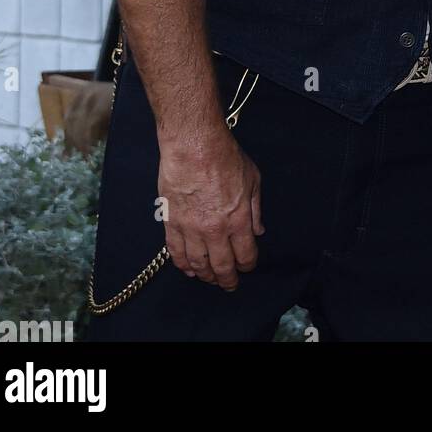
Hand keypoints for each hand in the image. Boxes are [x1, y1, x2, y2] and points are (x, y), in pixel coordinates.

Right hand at [158, 131, 263, 288]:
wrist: (193, 146)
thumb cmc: (225, 157)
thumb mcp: (252, 179)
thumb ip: (256, 208)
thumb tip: (258, 230)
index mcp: (238, 219)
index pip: (245, 254)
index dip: (248, 265)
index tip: (247, 267)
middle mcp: (215, 230)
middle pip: (222, 266)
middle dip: (227, 279)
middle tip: (229, 285)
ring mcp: (191, 229)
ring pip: (198, 264)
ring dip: (205, 275)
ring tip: (209, 278)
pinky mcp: (172, 223)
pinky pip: (176, 252)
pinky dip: (182, 265)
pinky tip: (188, 269)